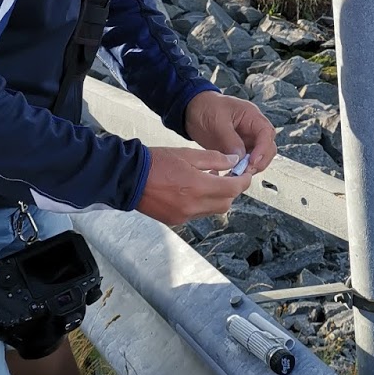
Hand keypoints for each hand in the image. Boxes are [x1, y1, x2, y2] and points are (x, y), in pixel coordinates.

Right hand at [136, 146, 252, 224]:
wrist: (128, 177)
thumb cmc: (156, 162)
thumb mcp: (187, 154)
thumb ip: (214, 159)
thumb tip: (234, 162)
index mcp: (198, 186)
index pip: (233, 188)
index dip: (243, 180)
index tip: (245, 173)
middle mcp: (193, 205)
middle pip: (226, 202)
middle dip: (231, 190)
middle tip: (229, 175)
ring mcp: (183, 215)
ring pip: (213, 210)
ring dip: (217, 198)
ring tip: (210, 180)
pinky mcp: (175, 220)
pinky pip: (198, 214)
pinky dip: (202, 204)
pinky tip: (194, 190)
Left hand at [184, 91, 276, 173]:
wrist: (192, 110)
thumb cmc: (207, 107)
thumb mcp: (218, 121)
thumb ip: (230, 139)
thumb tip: (241, 157)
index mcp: (252, 116)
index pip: (266, 133)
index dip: (263, 149)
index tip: (252, 161)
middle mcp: (253, 129)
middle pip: (268, 148)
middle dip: (260, 161)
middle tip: (245, 171)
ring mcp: (246, 141)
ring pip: (259, 157)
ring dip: (251, 167)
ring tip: (237, 174)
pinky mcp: (238, 150)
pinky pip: (245, 162)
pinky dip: (241, 169)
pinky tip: (232, 174)